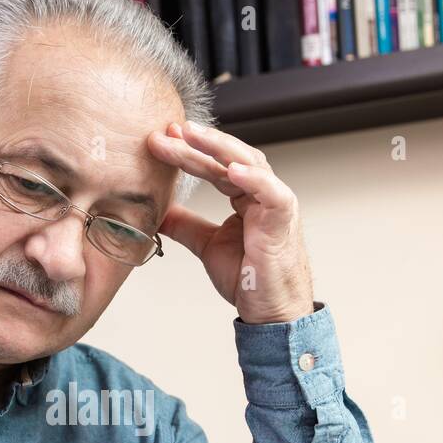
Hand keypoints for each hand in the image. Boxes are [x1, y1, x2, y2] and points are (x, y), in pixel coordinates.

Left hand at [148, 120, 315, 324]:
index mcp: (244, 197)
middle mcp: (261, 193)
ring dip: (218, 148)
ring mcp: (275, 202)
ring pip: (247, 164)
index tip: (161, 140)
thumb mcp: (207, 245)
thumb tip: (158, 213)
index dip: (188, 153)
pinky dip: (252, 178)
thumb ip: (186, 225)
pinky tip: (231, 168)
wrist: (270, 310)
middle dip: (196, 144)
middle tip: (168, 132)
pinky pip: (270, 192)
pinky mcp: (283, 219)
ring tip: (191, 135)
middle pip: (227, 159)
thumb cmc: (249, 277)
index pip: (213, 166)